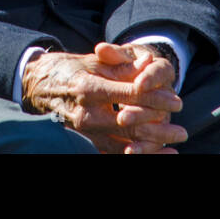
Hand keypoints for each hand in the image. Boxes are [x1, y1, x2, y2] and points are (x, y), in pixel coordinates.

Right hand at [21, 42, 185, 153]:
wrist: (37, 85)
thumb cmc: (70, 70)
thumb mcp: (95, 62)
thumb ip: (122, 67)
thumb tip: (149, 68)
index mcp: (88, 88)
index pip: (131, 95)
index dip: (157, 98)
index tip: (176, 101)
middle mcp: (85, 114)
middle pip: (130, 124)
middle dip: (160, 126)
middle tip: (182, 128)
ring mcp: (83, 133)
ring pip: (123, 145)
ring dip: (152, 147)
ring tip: (175, 146)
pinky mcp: (82, 143)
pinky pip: (112, 154)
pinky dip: (136, 156)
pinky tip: (154, 155)